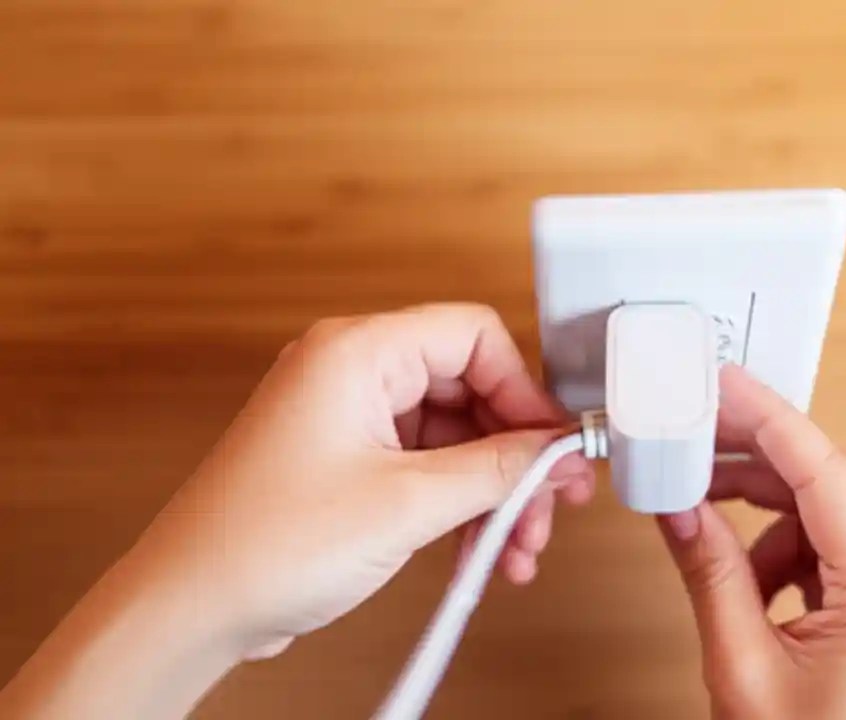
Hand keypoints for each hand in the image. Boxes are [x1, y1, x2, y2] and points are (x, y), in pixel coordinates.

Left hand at [0, 303, 592, 717]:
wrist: (188, 610)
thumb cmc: (262, 546)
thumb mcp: (406, 504)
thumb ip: (495, 469)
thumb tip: (554, 450)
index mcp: (357, 352)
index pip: (473, 336)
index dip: (524, 391)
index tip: (555, 444)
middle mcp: (352, 373)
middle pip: (469, 391)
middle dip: (515, 455)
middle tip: (548, 504)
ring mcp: (347, 420)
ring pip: (453, 438)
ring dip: (492, 493)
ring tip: (516, 548)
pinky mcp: (346, 463)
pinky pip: (426, 469)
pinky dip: (459, 508)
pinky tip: (480, 555)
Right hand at [659, 365, 845, 719]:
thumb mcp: (742, 670)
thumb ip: (710, 575)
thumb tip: (678, 508)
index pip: (826, 474)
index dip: (768, 418)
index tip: (724, 383)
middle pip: (835, 482)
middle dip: (759, 458)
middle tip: (696, 439)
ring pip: (836, 512)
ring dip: (770, 511)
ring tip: (713, 528)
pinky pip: (841, 548)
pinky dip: (789, 549)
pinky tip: (752, 582)